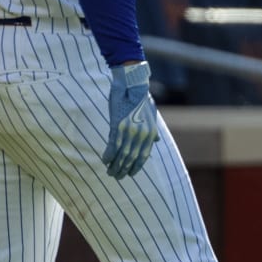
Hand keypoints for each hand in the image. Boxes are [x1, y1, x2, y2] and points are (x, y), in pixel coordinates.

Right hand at [104, 62, 156, 178]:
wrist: (133, 85)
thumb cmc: (141, 99)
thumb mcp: (152, 115)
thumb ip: (153, 130)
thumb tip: (156, 141)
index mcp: (150, 133)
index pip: (143, 155)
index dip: (136, 166)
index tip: (130, 174)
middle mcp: (141, 134)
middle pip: (132, 158)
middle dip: (123, 169)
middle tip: (116, 176)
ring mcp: (129, 131)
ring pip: (121, 154)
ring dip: (115, 165)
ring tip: (109, 172)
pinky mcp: (118, 126)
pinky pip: (112, 145)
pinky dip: (108, 154)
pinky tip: (104, 160)